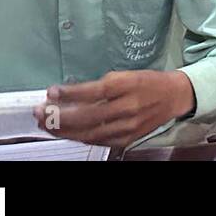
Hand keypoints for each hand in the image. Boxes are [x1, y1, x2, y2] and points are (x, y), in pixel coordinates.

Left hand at [37, 71, 194, 147]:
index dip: (70, 93)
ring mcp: (127, 127)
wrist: (175, 97)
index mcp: (128, 86)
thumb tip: (72, 94)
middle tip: (40, 112)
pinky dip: (79, 137)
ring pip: (89, 132)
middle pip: (88, 116)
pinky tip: (65, 133)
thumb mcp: (127, 75)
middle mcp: (128, 108)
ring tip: (46, 124)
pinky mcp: (127, 139)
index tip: (51, 91)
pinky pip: (97, 141)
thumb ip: (102, 85)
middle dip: (59, 115)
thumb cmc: (149, 82)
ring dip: (64, 130)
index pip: (94, 92)